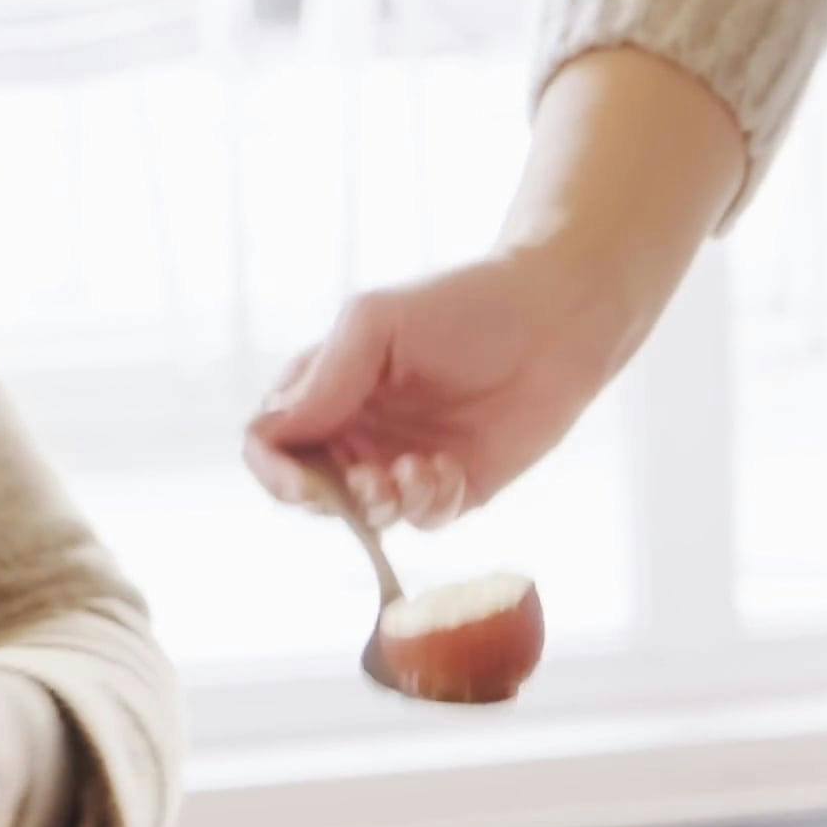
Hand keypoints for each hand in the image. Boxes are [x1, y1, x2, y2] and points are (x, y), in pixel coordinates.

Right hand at [242, 250, 626, 528]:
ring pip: (364, 516)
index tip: (301, 479)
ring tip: (416, 469)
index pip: (270, 441)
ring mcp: (402, 462)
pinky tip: (451, 467)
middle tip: (369, 479)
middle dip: (330, 498)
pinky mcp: (452, 487)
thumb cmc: (463, 305)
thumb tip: (272, 435)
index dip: (274, 468)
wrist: (555, 321)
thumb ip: (323, 378)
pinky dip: (429, 503)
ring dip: (382, 504)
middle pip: (309, 492)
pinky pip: (421, 521)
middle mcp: (358, 430)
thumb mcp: (377, 323)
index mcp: (326, 387)